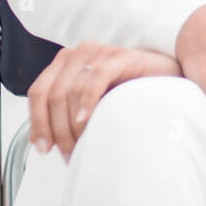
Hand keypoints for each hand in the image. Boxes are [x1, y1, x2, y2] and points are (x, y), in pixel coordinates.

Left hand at [28, 41, 181, 161]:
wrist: (168, 83)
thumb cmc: (129, 96)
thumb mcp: (92, 106)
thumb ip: (68, 114)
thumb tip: (44, 143)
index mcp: (67, 64)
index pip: (38, 91)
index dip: (37, 121)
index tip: (43, 148)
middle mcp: (79, 54)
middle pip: (52, 94)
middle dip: (56, 129)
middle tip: (68, 152)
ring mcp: (101, 53)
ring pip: (71, 89)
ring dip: (72, 123)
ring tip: (82, 144)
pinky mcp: (122, 56)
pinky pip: (96, 77)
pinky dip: (88, 101)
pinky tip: (87, 119)